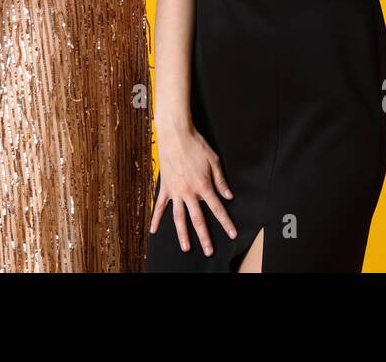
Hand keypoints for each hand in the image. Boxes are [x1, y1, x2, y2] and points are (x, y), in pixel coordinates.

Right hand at [149, 122, 236, 255]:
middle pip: (198, 219)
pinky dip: (156, 218)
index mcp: (203, 186)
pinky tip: (154, 230)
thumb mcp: (214, 161)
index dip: (226, 222)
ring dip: (183, 234)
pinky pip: (160, 206)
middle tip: (209, 251)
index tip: (232, 234)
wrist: (175, 134)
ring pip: (179, 217)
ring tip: (186, 247)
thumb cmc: (196, 145)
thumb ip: (221, 180)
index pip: (217, 208)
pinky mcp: (165, 187)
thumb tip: (228, 196)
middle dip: (205, 237)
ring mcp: (175, 191)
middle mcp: (189, 192)